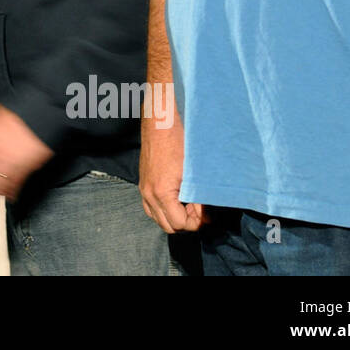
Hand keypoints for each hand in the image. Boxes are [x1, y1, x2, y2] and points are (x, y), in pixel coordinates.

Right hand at [138, 99, 204, 232]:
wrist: (160, 123)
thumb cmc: (179, 142)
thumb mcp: (193, 172)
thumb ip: (198, 196)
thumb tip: (204, 213)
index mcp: (162, 193)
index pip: (180, 224)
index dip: (196, 221)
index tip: (206, 211)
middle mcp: (149, 194)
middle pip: (168, 226)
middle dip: (186, 222)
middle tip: (199, 210)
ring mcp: (144, 190)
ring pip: (158, 219)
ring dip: (174, 218)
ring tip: (189, 204)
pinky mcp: (143, 184)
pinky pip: (151, 208)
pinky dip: (164, 210)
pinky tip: (177, 199)